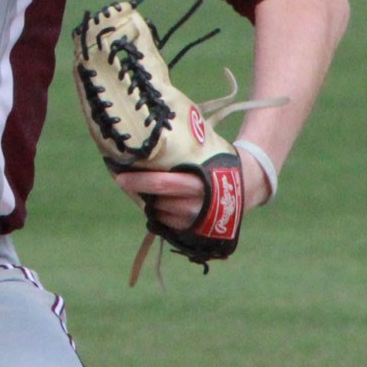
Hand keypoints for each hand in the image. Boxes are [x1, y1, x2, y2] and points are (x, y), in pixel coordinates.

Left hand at [110, 147, 270, 230]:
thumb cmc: (219, 162)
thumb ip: (183, 151)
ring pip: (160, 213)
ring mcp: (196, 221)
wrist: (247, 186)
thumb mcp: (205, 153)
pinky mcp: (195, 232)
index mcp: (199, 182)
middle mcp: (197, 205)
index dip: (138, 181)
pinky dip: (160, 214)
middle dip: (139, 191)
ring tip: (146, 190)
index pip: (161, 184)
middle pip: (157, 200)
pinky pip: (167, 224)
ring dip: (150, 203)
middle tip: (123, 180)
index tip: (120, 176)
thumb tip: (151, 134)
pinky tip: (159, 202)